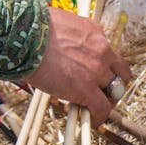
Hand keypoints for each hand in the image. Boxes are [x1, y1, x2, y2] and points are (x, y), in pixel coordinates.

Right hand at [25, 6, 131, 125]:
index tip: (97, 74)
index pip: (108, 52)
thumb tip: (60, 47)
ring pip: (115, 90)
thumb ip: (69, 37)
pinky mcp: (87, 89)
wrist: (25, 37)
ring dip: (107, 100)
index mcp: (94, 32)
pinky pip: (101, 107)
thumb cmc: (32, 29)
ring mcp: (96, 70)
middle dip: (114, 82)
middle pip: (120, 71)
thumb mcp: (59, 24)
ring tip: (97, 108)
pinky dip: (99, 116)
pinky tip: (92, 121)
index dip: (105, 66)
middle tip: (103, 92)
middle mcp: (101, 50)